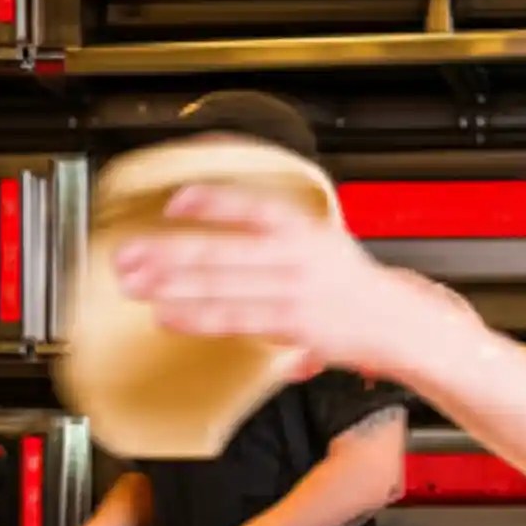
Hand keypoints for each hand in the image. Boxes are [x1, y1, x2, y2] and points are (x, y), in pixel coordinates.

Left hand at [113, 186, 480, 376]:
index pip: (252, 205)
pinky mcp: (292, 325)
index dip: (211, 200)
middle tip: (128, 252)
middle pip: (223, 247)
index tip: (175, 199)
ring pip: (222, 285)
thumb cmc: (354, 284)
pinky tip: (168, 315)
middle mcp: (298, 256)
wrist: (396, 322)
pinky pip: (235, 320)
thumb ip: (278, 227)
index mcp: (305, 228)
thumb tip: (226, 216)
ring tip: (134, 283)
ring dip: (172, 284)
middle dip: (169, 250)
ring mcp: (294, 292)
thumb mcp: (324, 239)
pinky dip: (197, 316)